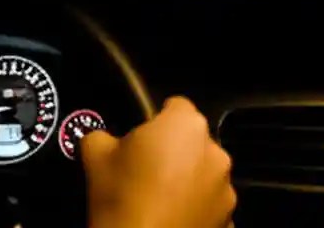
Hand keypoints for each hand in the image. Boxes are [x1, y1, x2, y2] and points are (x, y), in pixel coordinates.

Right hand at [82, 96, 235, 227]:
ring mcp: (226, 189)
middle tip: (145, 171)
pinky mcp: (228, 220)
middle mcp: (215, 152)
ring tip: (159, 201)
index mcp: (186, 125)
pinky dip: (195, 210)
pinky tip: (172, 220)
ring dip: (188, 180)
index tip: (139, 141)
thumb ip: (101, 135)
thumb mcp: (94, 156)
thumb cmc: (120, 197)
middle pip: (193, 141)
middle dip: (174, 151)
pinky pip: (209, 206)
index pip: (175, 106)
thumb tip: (102, 138)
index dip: (155, 120)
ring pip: (205, 174)